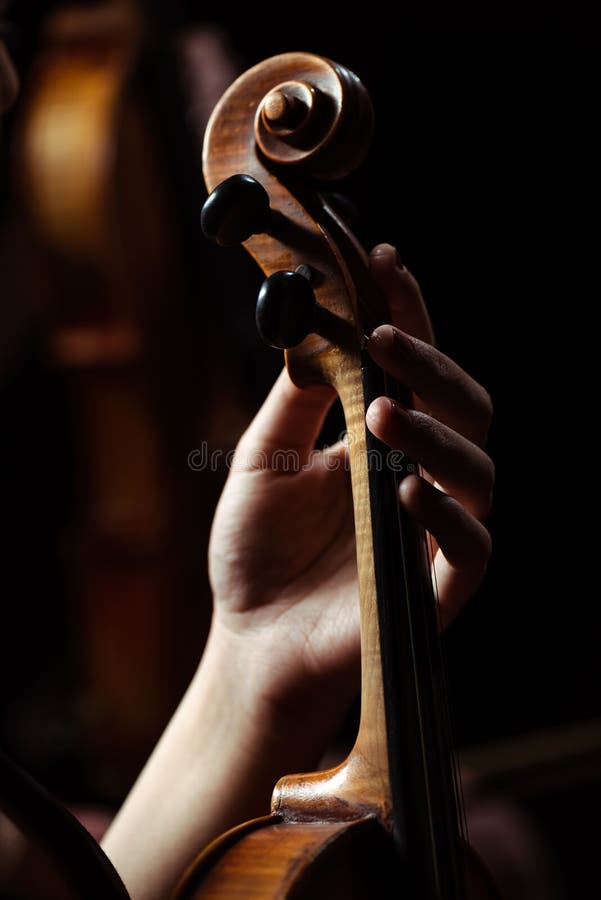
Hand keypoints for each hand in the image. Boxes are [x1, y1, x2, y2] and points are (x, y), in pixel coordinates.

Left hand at [208, 243, 492, 745]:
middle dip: (432, 365)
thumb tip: (314, 320)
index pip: (414, 367)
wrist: (251, 638)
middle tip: (384, 338)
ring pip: (477, 469)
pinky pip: (470, 546)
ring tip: (383, 413)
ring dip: (436, 432)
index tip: (384, 263)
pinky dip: (446, 516)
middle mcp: (420, 474)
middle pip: (465, 406)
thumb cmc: (257, 549)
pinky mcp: (437, 588)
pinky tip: (406, 493)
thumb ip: (297, 399)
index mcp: (382, 440)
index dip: (409, 314)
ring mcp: (434, 530)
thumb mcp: (263, 459)